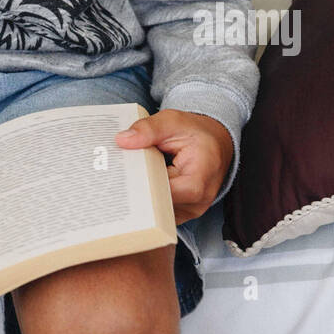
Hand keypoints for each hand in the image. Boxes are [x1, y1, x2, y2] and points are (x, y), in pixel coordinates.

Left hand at [114, 110, 232, 223]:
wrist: (215, 142)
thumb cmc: (196, 133)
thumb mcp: (172, 121)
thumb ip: (148, 129)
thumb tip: (123, 140)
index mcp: (200, 176)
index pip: (167, 192)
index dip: (143, 184)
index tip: (122, 175)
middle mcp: (200, 199)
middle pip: (160, 205)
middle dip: (138, 191)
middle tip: (118, 176)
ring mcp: (193, 209)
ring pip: (159, 211)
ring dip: (144, 196)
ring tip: (129, 178)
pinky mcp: (185, 212)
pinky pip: (163, 212)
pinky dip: (151, 199)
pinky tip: (140, 184)